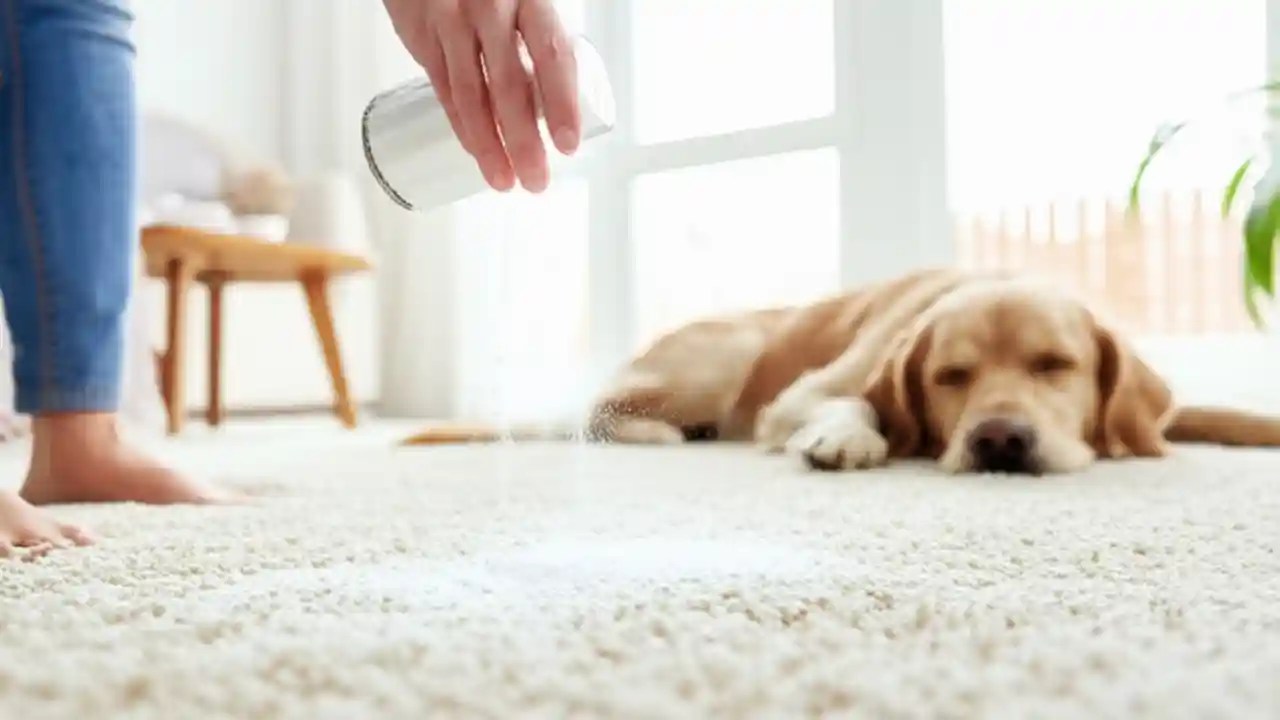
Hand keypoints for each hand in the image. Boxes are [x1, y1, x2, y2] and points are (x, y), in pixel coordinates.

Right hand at [382, 0, 580, 193]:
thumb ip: (541, 33)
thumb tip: (564, 92)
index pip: (551, 55)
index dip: (561, 103)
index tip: (568, 144)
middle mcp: (489, 7)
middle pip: (509, 86)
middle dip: (524, 142)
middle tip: (537, 180)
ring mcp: (450, 21)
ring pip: (471, 96)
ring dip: (489, 147)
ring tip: (505, 182)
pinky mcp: (421, 34)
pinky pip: (444, 90)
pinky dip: (462, 126)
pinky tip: (477, 151)